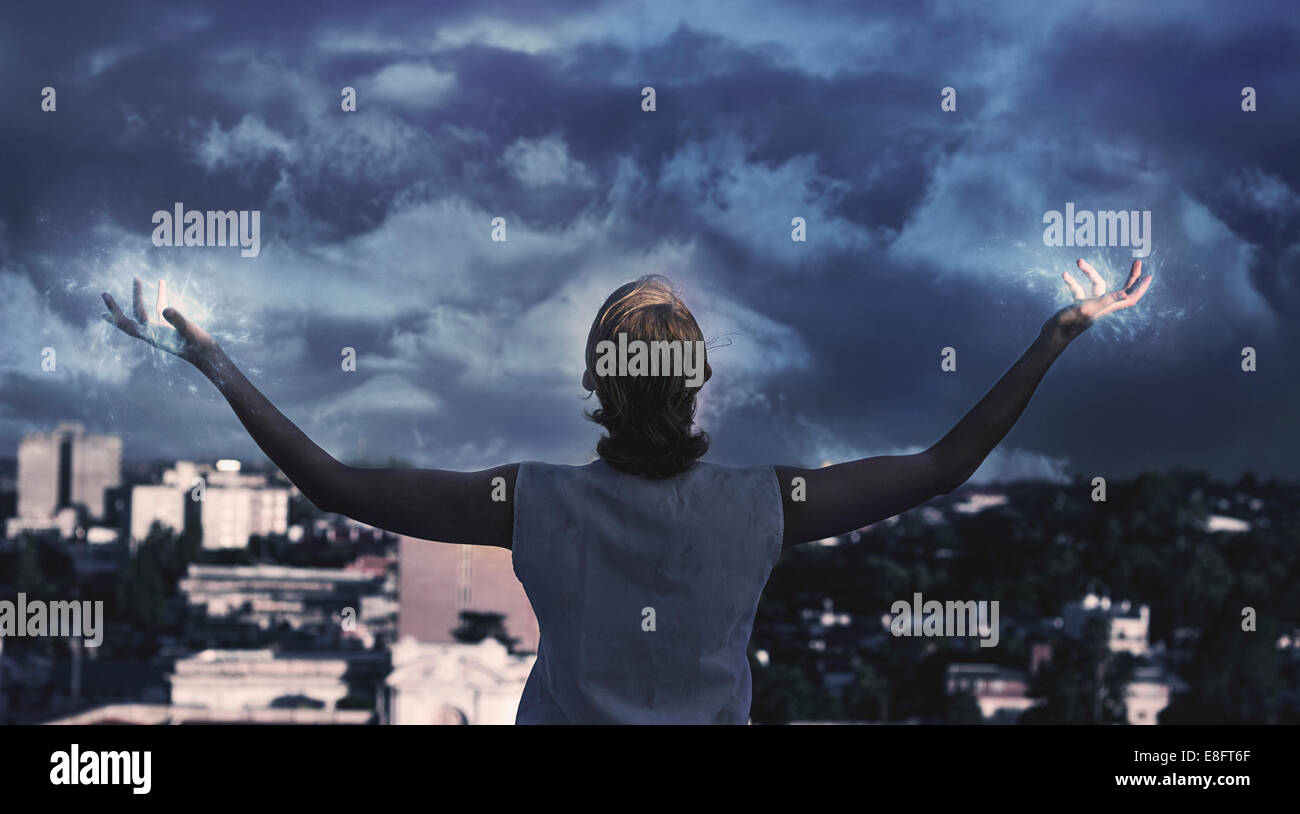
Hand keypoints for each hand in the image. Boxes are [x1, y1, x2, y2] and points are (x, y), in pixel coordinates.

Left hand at [102, 278, 217, 370]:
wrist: (209, 356)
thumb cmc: (199, 346)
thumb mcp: (188, 330)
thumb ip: (177, 320)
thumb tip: (166, 309)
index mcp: (152, 336)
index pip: (127, 324)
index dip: (115, 312)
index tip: (106, 297)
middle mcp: (152, 333)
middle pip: (129, 319)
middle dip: (116, 308)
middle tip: (104, 294)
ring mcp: (161, 330)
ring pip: (145, 312)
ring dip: (139, 296)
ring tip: (136, 279)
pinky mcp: (170, 327)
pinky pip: (161, 308)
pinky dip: (161, 295)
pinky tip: (162, 282)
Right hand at [1048, 258, 1152, 341]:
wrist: (1052, 335)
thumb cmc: (1069, 323)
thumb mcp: (1088, 308)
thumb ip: (1106, 300)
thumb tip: (1127, 292)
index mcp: (1107, 307)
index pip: (1130, 297)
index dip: (1140, 288)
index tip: (1148, 276)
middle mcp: (1102, 306)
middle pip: (1121, 289)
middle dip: (1130, 276)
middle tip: (1137, 262)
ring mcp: (1090, 305)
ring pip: (1096, 285)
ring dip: (1088, 272)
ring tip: (1079, 261)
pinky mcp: (1078, 305)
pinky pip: (1079, 289)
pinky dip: (1072, 282)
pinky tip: (1064, 275)